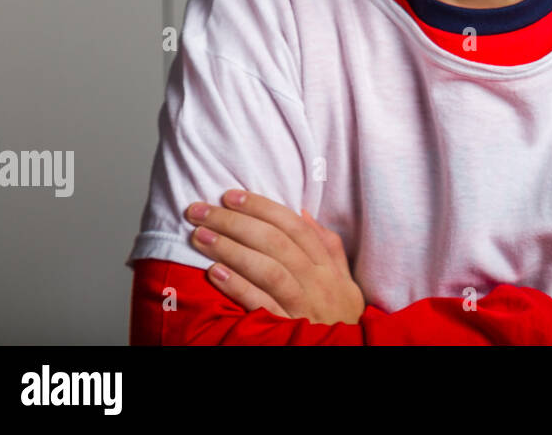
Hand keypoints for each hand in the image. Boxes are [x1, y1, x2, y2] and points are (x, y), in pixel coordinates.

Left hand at [183, 190, 364, 325]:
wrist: (350, 356)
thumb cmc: (340, 316)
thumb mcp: (343, 281)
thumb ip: (327, 246)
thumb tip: (303, 213)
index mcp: (326, 267)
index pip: (294, 226)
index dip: (261, 207)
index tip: (231, 195)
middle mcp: (316, 282)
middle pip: (276, 243)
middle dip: (236, 222)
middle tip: (202, 211)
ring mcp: (302, 305)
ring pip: (268, 269)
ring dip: (231, 249)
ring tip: (201, 236)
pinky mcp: (287, 328)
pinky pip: (261, 304)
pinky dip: (238, 287)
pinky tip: (214, 272)